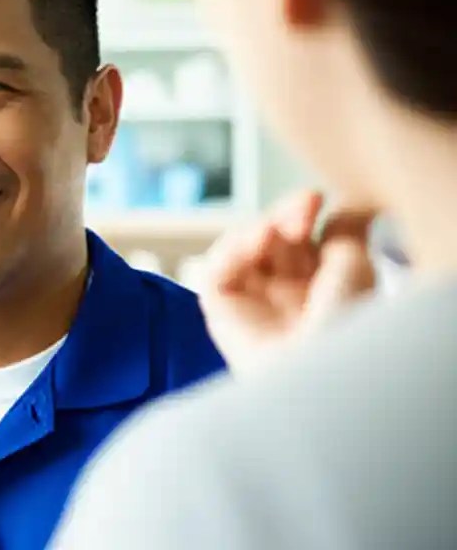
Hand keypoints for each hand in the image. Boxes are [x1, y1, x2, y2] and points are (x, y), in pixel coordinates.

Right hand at [200, 190, 376, 375]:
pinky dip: (231, 250)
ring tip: (277, 228)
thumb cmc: (346, 327)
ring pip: (241, 248)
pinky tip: (255, 241)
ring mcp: (251, 303)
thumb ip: (345, 231)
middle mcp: (284, 294)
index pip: (302, 237)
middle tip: (303, 207)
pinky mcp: (221, 313)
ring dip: (258, 229)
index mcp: (318, 288)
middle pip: (273, 237)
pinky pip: (216, 272)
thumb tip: (340, 207)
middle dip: (286, 215)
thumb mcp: (357, 269)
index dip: (305, 213)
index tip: (316, 198)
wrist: (322, 375)